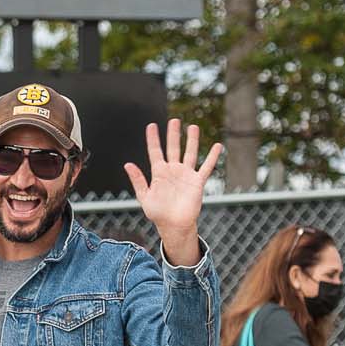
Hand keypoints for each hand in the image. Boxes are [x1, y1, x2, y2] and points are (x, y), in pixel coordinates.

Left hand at [123, 119, 222, 263]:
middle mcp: (173, 170)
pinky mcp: (197, 182)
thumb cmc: (158, 213)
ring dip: (192, 140)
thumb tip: (127, 164)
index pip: (155, 152)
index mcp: (158, 173)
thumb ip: (137, 180)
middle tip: (174, 120)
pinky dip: (211, 157)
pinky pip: (206, 167)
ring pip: (189, 153)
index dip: (153, 139)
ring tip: (192, 127)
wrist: (174, 225)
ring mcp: (186, 175)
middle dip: (173, 134)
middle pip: (173, 148)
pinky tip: (217, 146)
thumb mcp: (144, 196)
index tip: (151, 126)